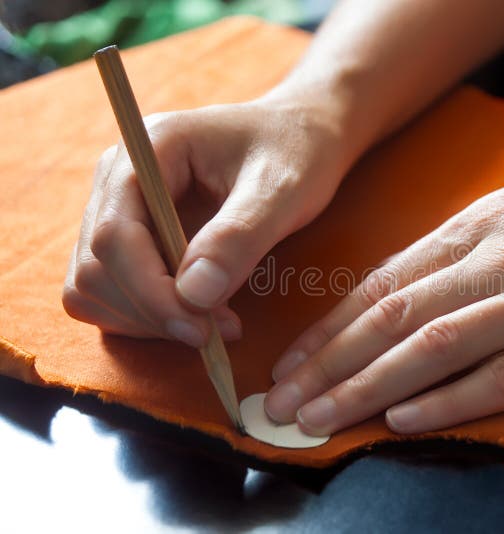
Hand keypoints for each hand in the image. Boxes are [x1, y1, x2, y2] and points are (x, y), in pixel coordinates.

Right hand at [63, 90, 350, 346]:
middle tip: (219, 332)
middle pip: (97, 267)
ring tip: (215, 324)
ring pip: (94, 286)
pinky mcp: (132, 236)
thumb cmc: (296, 152)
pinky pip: (110, 291)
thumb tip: (193, 295)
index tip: (201, 330)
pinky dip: (145, 316)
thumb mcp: (282, 189)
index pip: (115, 234)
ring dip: (146, 320)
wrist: (300, 138)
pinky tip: (198, 315)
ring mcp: (119, 208)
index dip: (150, 293)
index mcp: (149, 150)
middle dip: (152, 312)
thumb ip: (239, 237)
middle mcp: (119, 178)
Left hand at [264, 140, 503, 434]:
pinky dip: (448, 401)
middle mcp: (499, 261)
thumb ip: (464, 245)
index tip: (291, 360)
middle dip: (328, 363)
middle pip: (393, 317)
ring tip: (318, 418)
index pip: (384, 281)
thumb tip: (402, 286)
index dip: (330, 326)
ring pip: (434, 348)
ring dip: (367, 386)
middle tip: (281, 401)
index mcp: (479, 226)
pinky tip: (403, 420)